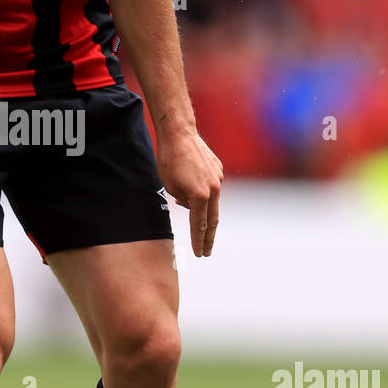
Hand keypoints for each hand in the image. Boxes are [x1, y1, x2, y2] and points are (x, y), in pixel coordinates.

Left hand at [157, 129, 222, 257]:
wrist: (179, 133)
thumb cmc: (169, 160)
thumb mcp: (169, 186)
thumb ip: (182, 201)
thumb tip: (190, 206)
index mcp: (199, 196)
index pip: (198, 225)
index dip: (198, 241)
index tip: (199, 254)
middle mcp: (213, 189)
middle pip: (212, 220)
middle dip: (208, 238)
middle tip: (206, 252)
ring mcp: (218, 179)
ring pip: (214, 203)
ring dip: (206, 215)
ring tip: (200, 227)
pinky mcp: (218, 169)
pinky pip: (213, 188)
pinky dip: (205, 195)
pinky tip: (195, 193)